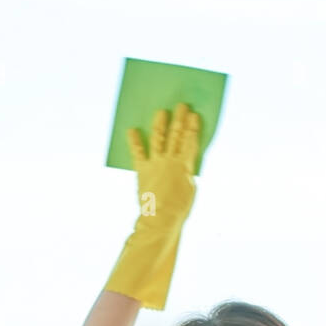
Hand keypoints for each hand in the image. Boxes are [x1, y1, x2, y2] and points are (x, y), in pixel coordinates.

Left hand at [128, 103, 199, 229]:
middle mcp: (170, 160)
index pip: (191, 142)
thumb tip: (185, 160)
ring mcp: (156, 164)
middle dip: (179, 119)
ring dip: (160, 124)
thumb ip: (187, 172)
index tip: (194, 115)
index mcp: (185, 166)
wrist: (160, 220)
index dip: (193, 128)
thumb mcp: (190, 189)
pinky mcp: (142, 170)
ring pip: (158, 139)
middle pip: (176, 136)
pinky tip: (131, 129)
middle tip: (181, 105)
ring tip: (161, 112)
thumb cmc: (178, 208)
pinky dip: (134, 141)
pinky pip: (138, 153)